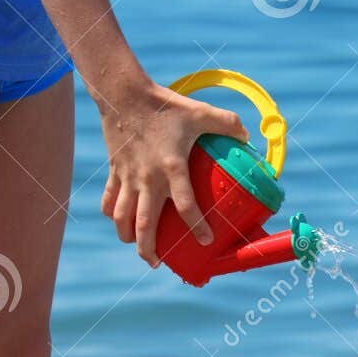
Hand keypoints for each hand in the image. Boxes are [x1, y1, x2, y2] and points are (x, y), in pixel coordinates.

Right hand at [97, 75, 249, 262]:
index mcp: (172, 167)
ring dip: (127, 236)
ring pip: (122, 217)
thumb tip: (248, 136)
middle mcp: (148, 178)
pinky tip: (118, 221)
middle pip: (145, 223)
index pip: (186, 205)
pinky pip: (109, 199)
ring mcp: (128, 176)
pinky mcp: (114, 171)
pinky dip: (111, 212)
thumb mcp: (200, 112)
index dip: (197, 226)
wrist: (123, 93)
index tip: (206, 241)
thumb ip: (226, 123)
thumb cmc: (164, 105)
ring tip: (138, 249)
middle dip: (149, 248)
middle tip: (158, 263)